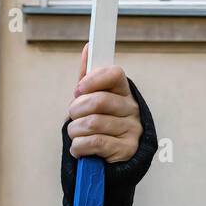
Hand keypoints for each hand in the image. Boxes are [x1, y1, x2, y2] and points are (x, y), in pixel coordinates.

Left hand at [65, 43, 141, 163]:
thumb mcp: (91, 98)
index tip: (78, 90)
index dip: (93, 79)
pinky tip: (79, 148)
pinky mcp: (126, 150)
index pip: (115, 74)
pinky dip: (79, 147)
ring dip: (75, 130)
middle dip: (77, 109)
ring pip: (93, 123)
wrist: (108, 158)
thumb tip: (88, 48)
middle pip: (99, 101)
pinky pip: (95, 143)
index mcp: (123, 91)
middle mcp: (132, 108)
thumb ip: (88, 76)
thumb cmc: (97, 121)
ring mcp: (132, 129)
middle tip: (73, 115)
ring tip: (75, 133)